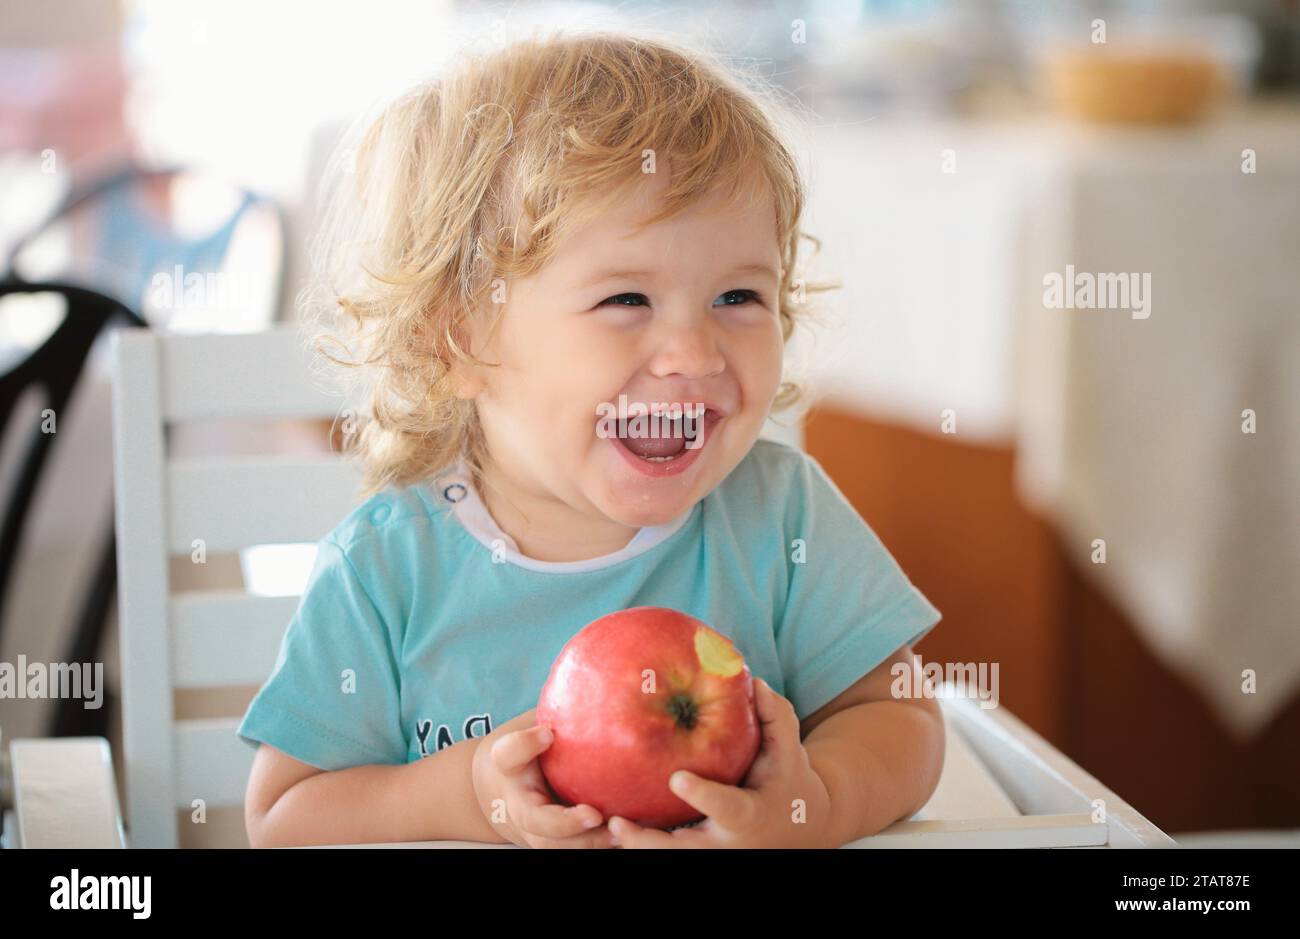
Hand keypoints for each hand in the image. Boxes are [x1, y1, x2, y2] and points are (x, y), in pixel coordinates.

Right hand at [470, 707, 617, 847]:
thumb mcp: (530, 726)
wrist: (501, 793)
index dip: (525, 744)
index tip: (546, 733)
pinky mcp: (551, 844)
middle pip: (534, 820)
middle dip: (564, 822)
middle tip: (594, 814)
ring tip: (620, 833)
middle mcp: (517, 804)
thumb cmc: (525, 752)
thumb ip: (556, 711)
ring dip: (588, 843)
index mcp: (508, 765)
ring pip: (555, 846)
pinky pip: (572, 851)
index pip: (509, 753)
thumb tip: (602, 676)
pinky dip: (598, 847)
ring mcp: (533, 831)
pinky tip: (628, 837)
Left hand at [607, 678, 836, 847]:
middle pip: (685, 851)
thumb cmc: (784, 779)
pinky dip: (640, 846)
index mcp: (749, 814)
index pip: (727, 807)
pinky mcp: (695, 856)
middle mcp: (727, 843)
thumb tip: (755, 682)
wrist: (795, 828)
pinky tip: (610, 828)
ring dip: (637, 848)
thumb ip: (776, 717)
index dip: (703, 795)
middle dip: (650, 842)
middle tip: (618, 823)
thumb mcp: (788, 750)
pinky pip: (665, 854)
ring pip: (670, 859)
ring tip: (606, 828)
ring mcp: (710, 855)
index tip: (677, 778)